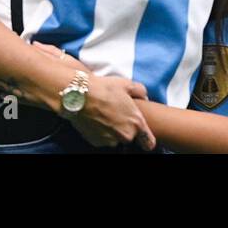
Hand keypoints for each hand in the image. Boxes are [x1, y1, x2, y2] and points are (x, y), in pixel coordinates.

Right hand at [32, 42, 155, 149]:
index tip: (145, 138)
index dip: (147, 140)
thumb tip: (144, 96)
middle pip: (129, 137)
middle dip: (125, 128)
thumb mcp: (128, 85)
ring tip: (105, 114)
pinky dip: (101, 132)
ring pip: (115, 138)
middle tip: (117, 113)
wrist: (79, 96)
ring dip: (112, 130)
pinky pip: (102, 138)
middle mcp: (125, 135)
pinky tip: (96, 118)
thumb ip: (141, 92)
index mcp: (136, 123)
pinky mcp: (96, 142)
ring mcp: (109, 140)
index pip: (148, 142)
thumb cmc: (105, 89)